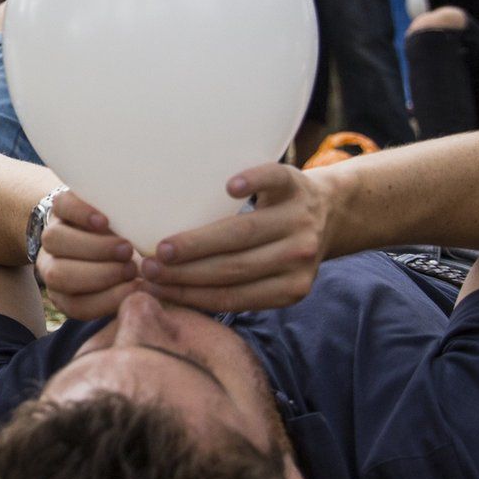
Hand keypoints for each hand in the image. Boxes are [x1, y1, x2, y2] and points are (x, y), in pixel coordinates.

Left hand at [35, 190, 143, 321]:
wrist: (117, 226)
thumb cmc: (130, 267)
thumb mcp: (132, 286)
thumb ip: (134, 294)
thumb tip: (147, 295)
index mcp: (66, 293)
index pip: (76, 305)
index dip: (108, 299)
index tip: (138, 288)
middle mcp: (53, 265)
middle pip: (58, 275)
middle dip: (100, 275)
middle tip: (133, 268)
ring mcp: (55, 234)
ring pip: (55, 241)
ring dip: (94, 247)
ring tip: (126, 247)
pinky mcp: (60, 206)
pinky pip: (61, 207)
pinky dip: (81, 213)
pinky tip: (105, 221)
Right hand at [134, 163, 332, 312]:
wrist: (329, 210)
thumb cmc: (280, 246)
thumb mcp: (272, 275)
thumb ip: (236, 285)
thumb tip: (165, 293)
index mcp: (291, 287)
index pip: (232, 296)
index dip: (190, 295)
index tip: (153, 290)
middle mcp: (298, 256)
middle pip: (235, 267)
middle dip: (186, 271)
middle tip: (149, 268)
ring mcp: (299, 219)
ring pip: (244, 232)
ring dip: (200, 241)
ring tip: (163, 246)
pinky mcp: (295, 183)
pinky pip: (271, 182)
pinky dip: (252, 184)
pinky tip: (229, 189)